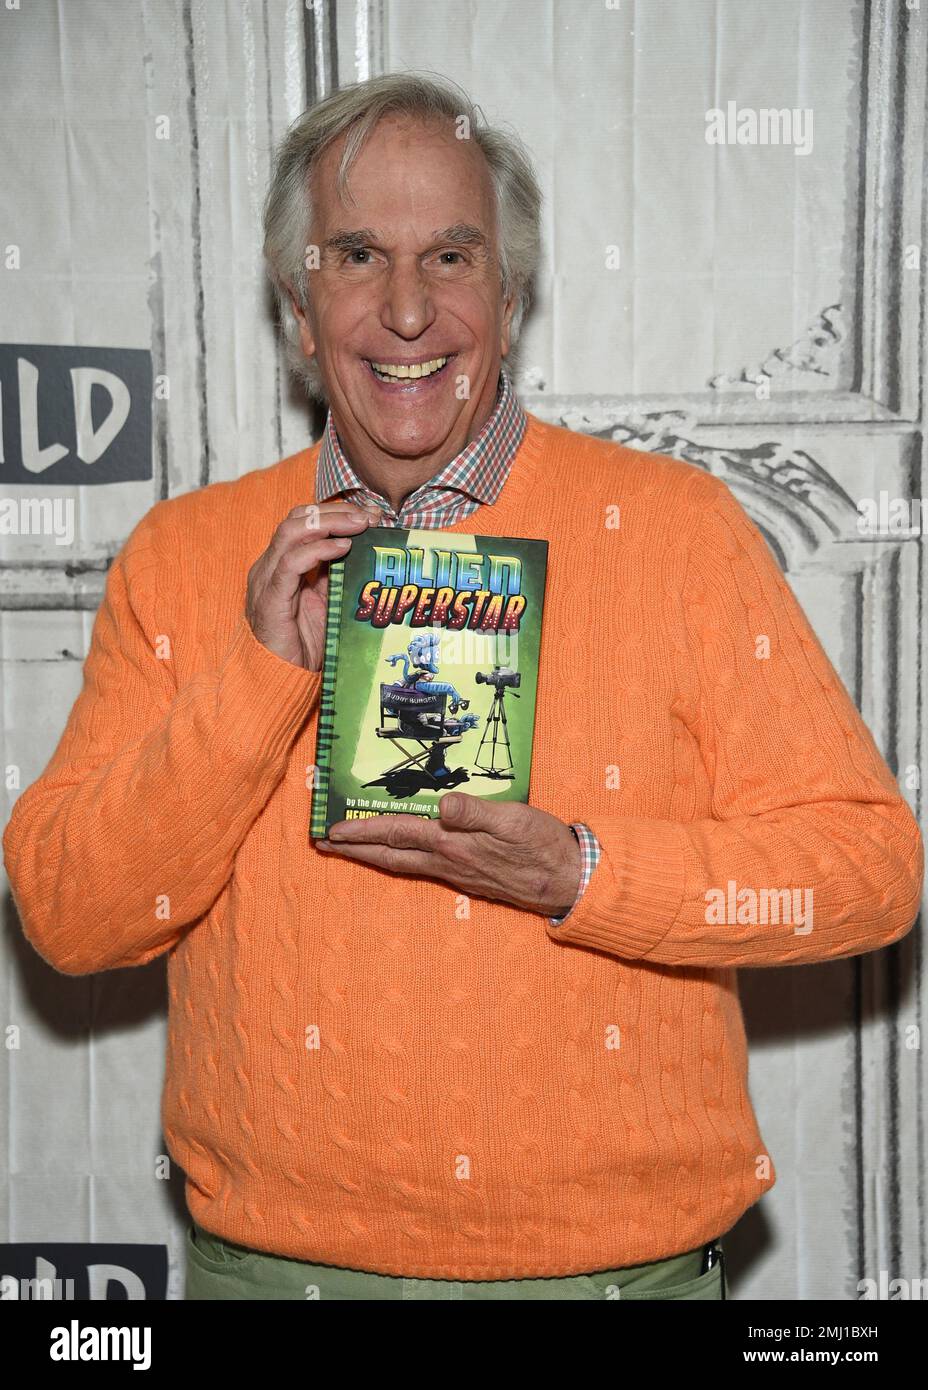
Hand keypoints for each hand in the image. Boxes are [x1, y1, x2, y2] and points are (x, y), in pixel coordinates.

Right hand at [245, 500, 379, 670]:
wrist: (281, 678)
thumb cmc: (306, 644)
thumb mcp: (330, 601)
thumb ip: (340, 575)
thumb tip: (370, 551)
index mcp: (284, 562)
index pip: (307, 520)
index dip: (339, 512)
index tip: (372, 515)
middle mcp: (271, 564)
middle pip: (300, 518)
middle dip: (337, 512)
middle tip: (370, 516)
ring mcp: (267, 578)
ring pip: (292, 531)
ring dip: (330, 523)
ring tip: (360, 525)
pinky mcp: (269, 597)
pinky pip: (290, 562)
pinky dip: (318, 550)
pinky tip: (343, 548)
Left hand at [316, 793, 582, 917]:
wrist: (569, 881)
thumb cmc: (543, 846)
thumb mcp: (514, 820)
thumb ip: (475, 812)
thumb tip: (441, 804)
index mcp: (453, 843)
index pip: (397, 832)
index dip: (362, 831)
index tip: (331, 831)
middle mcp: (448, 861)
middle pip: (390, 854)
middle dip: (355, 849)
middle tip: (324, 844)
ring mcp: (457, 871)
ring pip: (403, 863)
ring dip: (373, 855)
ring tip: (350, 849)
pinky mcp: (469, 875)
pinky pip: (421, 867)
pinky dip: (399, 859)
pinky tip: (399, 856)